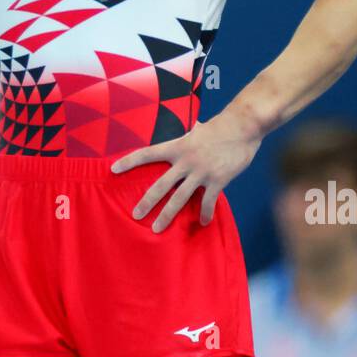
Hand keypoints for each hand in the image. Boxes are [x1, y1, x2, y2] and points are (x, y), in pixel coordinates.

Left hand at [111, 117, 259, 232]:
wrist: (243, 126)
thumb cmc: (221, 126)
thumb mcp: (198, 129)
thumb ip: (190, 135)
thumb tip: (192, 128)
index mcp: (178, 146)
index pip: (147, 153)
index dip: (129, 161)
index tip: (114, 169)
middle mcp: (186, 161)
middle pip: (161, 185)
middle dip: (147, 202)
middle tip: (135, 215)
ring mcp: (201, 172)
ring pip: (180, 199)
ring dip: (167, 216)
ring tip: (157, 229)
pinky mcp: (218, 180)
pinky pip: (207, 202)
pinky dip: (205, 213)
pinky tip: (202, 222)